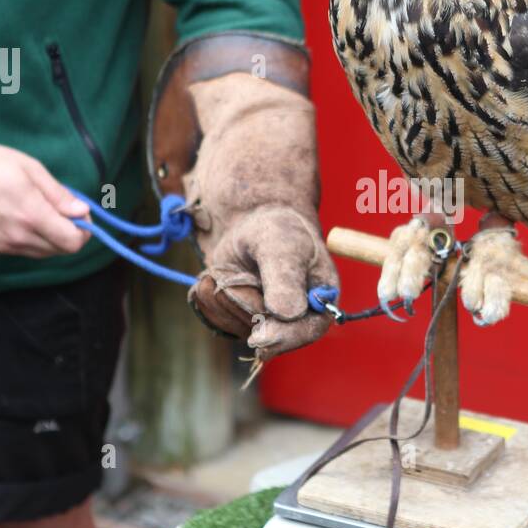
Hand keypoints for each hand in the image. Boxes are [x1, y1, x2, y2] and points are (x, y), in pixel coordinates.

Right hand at [0, 145, 89, 256]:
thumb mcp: (30, 169)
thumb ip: (59, 194)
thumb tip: (82, 211)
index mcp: (32, 216)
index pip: (73, 242)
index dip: (84, 229)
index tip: (80, 211)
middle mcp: (19, 237)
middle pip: (61, 250)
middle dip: (70, 232)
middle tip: (63, 208)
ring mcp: (4, 246)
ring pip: (44, 252)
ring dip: (52, 237)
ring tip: (42, 210)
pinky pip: (25, 251)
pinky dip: (33, 239)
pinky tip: (24, 218)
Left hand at [181, 72, 337, 361]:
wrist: (244, 189)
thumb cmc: (270, 209)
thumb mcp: (277, 241)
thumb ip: (281, 278)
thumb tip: (284, 315)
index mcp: (320, 291)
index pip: (307, 330)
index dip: (284, 338)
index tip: (259, 338)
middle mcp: (295, 305)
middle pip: (267, 334)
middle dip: (241, 312)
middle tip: (226, 286)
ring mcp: (264, 306)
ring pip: (237, 325)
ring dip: (220, 303)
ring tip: (218, 274)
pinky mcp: (237, 301)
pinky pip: (218, 314)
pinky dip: (208, 299)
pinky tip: (210, 280)